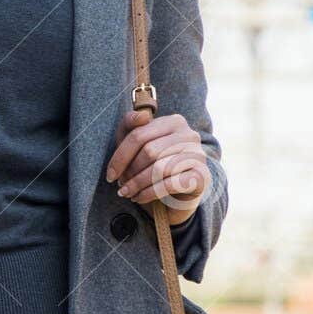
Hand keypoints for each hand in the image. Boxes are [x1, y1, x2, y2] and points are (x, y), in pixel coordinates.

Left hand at [105, 108, 210, 225]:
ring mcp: (198, 155)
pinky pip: (169, 184)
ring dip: (137, 184)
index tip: (110, 175)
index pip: (139, 135)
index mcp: (174, 121)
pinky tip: (139, 197)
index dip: (120, 157)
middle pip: (149, 151)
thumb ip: (131, 124)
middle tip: (121, 185)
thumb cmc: (151, 163)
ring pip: (158, 168)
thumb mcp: (135, 142)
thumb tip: (142, 116)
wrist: (176, 192)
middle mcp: (190, 135)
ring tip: (127, 192)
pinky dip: (149, 193)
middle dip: (130, 171)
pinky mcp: (202, 177)